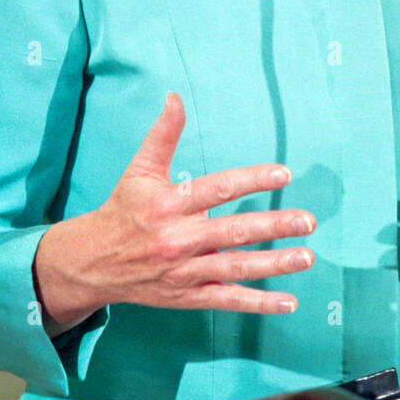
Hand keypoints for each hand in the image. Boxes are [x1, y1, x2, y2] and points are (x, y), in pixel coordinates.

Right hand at [89, 92, 315, 314]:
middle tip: (307, 221)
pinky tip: (288, 303)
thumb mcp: (140, 170)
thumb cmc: (123, 210)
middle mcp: (179, 239)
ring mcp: (185, 271)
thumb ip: (163, 134)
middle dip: (274, 226)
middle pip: (233, 232)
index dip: (253, 180)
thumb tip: (175, 96)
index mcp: (170, 204)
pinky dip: (258, 303)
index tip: (283, 173)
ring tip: (306, 257)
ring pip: (236, 268)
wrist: (92, 262)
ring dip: (274, 264)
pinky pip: (228, 301)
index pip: (218, 188)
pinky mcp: (188, 296)